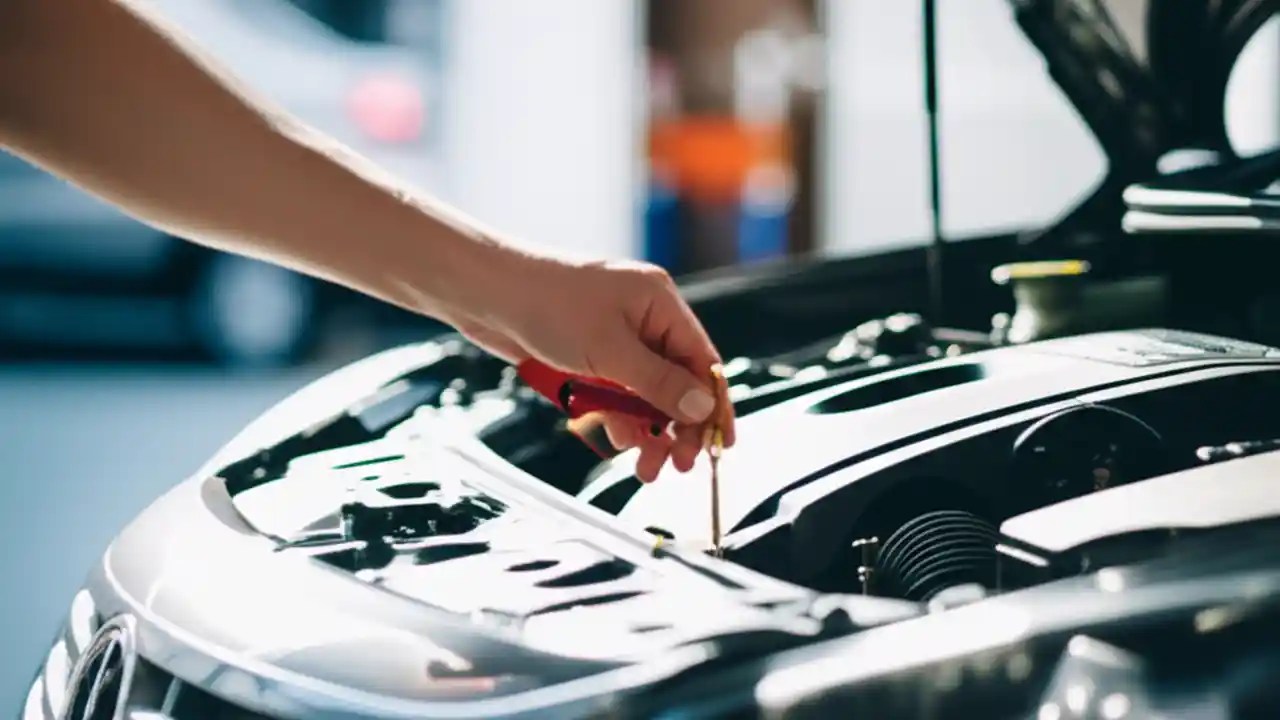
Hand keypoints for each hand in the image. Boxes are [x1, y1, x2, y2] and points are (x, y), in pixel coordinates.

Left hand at [452, 253, 735, 482]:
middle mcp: (643, 317)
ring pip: (645, 392)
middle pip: (676, 380)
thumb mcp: (608, 351)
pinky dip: (619, 417)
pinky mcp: (588, 353)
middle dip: (679, 426)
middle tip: (678, 465)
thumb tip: (704, 407)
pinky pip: (616, 391)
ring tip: (645, 468)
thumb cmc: (545, 305)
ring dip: (648, 430)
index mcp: (659, 303)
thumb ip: (658, 384)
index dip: (714, 404)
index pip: (703, 359)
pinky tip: (619, 441)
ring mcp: (615, 335)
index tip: (721, 445)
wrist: (484, 292)